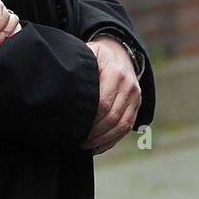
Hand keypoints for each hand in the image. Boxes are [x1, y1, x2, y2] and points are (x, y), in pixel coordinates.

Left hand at [81, 37, 140, 154]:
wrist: (119, 52)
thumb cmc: (96, 56)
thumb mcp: (87, 54)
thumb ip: (78, 69)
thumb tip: (61, 87)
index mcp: (115, 73)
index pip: (103, 103)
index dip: (89, 119)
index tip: (74, 127)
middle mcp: (129, 85)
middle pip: (112, 117)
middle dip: (94, 132)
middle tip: (77, 140)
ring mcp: (135, 96)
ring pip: (122, 125)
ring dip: (103, 139)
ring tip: (86, 145)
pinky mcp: (137, 105)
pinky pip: (127, 127)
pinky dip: (112, 140)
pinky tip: (97, 147)